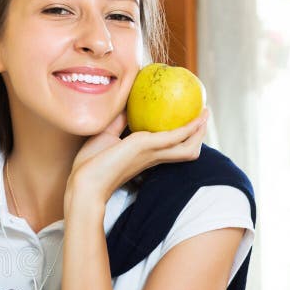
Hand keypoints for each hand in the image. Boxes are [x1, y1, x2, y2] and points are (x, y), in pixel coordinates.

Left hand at [67, 108, 208, 208]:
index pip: (168, 148)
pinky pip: (176, 137)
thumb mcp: (106, 136)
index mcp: (144, 157)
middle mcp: (152, 157)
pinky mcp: (146, 147)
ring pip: (188, 148)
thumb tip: (125, 106)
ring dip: (200, 132)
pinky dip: (189, 128)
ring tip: (205, 114)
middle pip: (186, 150)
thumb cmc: (90, 164)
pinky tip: (197, 118)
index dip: (181, 138)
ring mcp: (152, 154)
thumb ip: (118, 122)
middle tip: (204, 117)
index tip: (187, 123)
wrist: (84, 182)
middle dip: (198, 136)